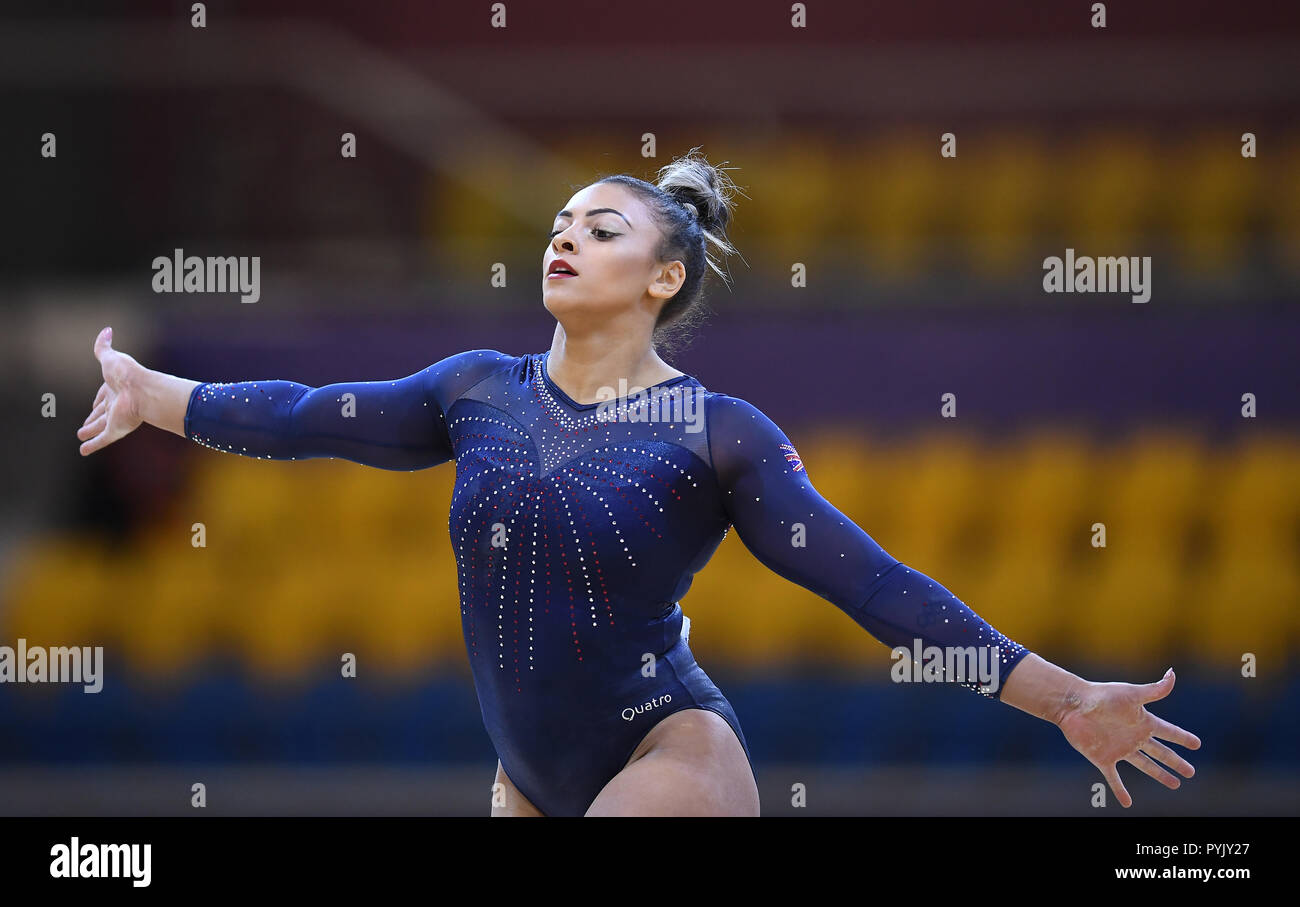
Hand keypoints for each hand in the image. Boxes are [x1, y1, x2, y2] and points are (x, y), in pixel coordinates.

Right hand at [78, 326, 145, 455]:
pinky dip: (93, 446)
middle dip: (92, 419)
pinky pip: (102, 440)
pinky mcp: (116, 430)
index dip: (97, 401)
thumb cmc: (128, 373)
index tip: (92, 406)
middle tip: (84, 426)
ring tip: (81, 435)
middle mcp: (115, 405)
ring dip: (90, 432)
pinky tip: (83, 451)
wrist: (142, 390)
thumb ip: (104, 347)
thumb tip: (106, 330)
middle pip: (101, 413)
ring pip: (99, 427)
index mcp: (114, 389)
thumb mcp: (111, 358)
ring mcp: (115, 418)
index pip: (102, 397)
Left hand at [1056, 668, 1200, 807]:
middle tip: (1190, 772)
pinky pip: (1114, 778)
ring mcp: (1119, 749)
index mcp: (1142, 722)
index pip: (1169, 731)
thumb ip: (1154, 690)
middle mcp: (1133, 737)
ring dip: (1159, 775)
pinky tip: (1127, 803)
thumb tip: (1172, 674)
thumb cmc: (1102, 696)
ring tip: (1175, 784)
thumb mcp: (1132, 693)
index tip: (1197, 744)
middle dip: (1176, 762)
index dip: (1182, 738)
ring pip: (1145, 766)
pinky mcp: (1103, 758)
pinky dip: (1120, 790)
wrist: (1073, 704)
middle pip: (1161, 752)